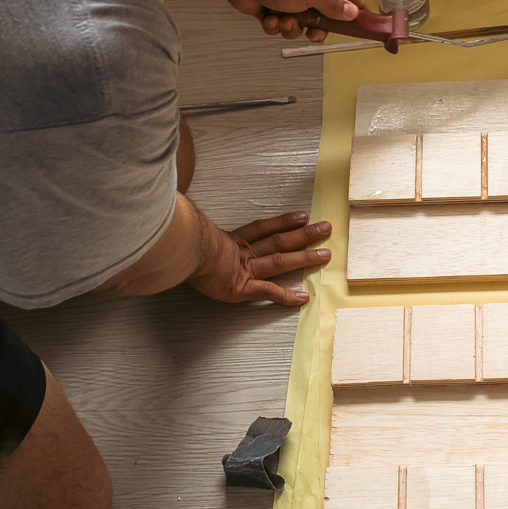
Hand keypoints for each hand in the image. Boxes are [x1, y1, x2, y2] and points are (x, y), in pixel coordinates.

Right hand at [187, 210, 331, 307]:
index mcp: (230, 241)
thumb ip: (193, 222)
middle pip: (279, 241)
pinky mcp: (241, 287)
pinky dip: (286, 296)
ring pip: (280, 261)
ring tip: (325, 254)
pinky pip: (269, 292)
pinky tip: (303, 297)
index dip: (282, 222)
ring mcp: (243, 270)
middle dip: (303, 235)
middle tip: (325, 228)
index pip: (262, 228)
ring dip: (304, 257)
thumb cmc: (182, 239)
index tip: (300, 217)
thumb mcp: (189, 227)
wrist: (184, 249)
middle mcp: (242, 253)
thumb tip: (184, 211)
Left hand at [222, 0, 360, 40]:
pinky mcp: (272, 8)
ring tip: (284, 21)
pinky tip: (269, 18)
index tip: (362, 24)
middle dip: (317, 27)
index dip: (354, 9)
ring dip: (292, 27)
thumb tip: (353, 12)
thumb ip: (333, 5)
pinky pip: (281, 24)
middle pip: (323, 14)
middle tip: (313, 33)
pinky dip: (275, 25)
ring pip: (301, 23)